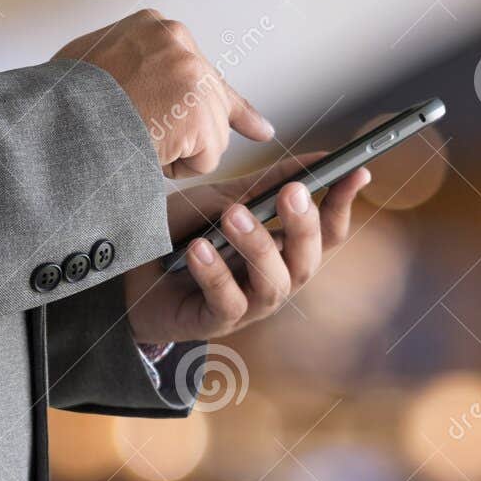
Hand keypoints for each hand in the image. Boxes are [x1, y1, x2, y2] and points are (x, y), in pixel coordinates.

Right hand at [56, 9, 273, 177]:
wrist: (56, 120)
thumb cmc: (63, 99)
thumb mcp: (93, 60)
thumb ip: (130, 63)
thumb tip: (149, 92)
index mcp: (153, 26)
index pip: (200, 65)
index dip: (219, 101)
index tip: (260, 129)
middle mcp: (179, 43)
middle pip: (211, 103)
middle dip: (197, 132)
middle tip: (155, 136)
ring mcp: (193, 77)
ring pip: (210, 134)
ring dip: (176, 151)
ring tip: (131, 138)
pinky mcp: (200, 113)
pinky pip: (204, 160)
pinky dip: (176, 168)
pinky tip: (144, 150)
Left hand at [122, 153, 370, 343]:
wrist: (123, 274)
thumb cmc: (178, 238)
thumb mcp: (222, 200)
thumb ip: (266, 184)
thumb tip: (319, 157)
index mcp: (280, 251)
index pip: (325, 232)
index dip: (343, 204)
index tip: (356, 171)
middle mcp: (272, 280)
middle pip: (308, 260)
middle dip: (305, 226)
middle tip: (292, 192)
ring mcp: (247, 305)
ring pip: (274, 284)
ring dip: (258, 247)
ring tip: (233, 216)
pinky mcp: (215, 323)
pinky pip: (227, 301)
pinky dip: (215, 273)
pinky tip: (199, 249)